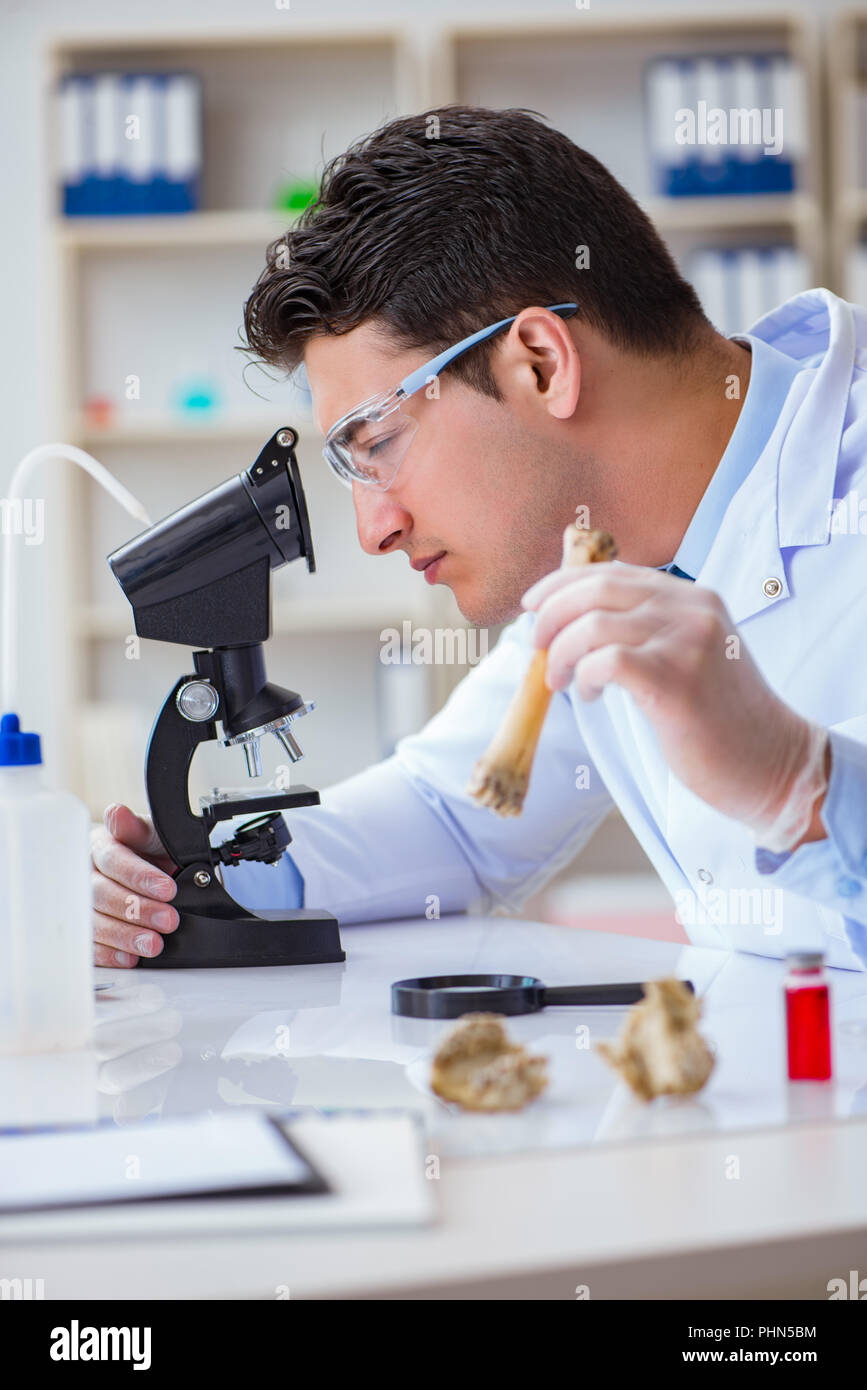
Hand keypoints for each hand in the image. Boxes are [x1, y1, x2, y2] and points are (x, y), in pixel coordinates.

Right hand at [91, 805, 178, 967]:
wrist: (150, 872)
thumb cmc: (147, 852)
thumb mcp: (153, 835)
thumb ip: (139, 828)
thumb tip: (118, 813)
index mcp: (99, 846)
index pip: (112, 859)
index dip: (139, 876)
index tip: (167, 890)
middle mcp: (85, 874)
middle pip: (101, 893)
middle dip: (137, 909)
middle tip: (168, 920)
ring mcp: (81, 904)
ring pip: (92, 920)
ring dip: (124, 936)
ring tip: (153, 944)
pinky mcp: (84, 930)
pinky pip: (88, 945)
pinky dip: (109, 954)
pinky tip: (129, 958)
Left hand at [522, 562, 823, 836]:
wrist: (771, 763)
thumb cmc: (720, 719)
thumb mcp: (688, 655)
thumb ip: (646, 630)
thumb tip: (572, 622)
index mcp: (692, 597)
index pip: (612, 571)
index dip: (562, 583)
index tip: (533, 605)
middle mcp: (692, 608)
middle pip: (596, 589)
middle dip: (552, 616)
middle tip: (538, 648)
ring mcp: (687, 641)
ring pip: (593, 625)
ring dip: (563, 654)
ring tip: (562, 682)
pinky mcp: (676, 680)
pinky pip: (607, 661)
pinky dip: (586, 676)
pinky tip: (593, 697)